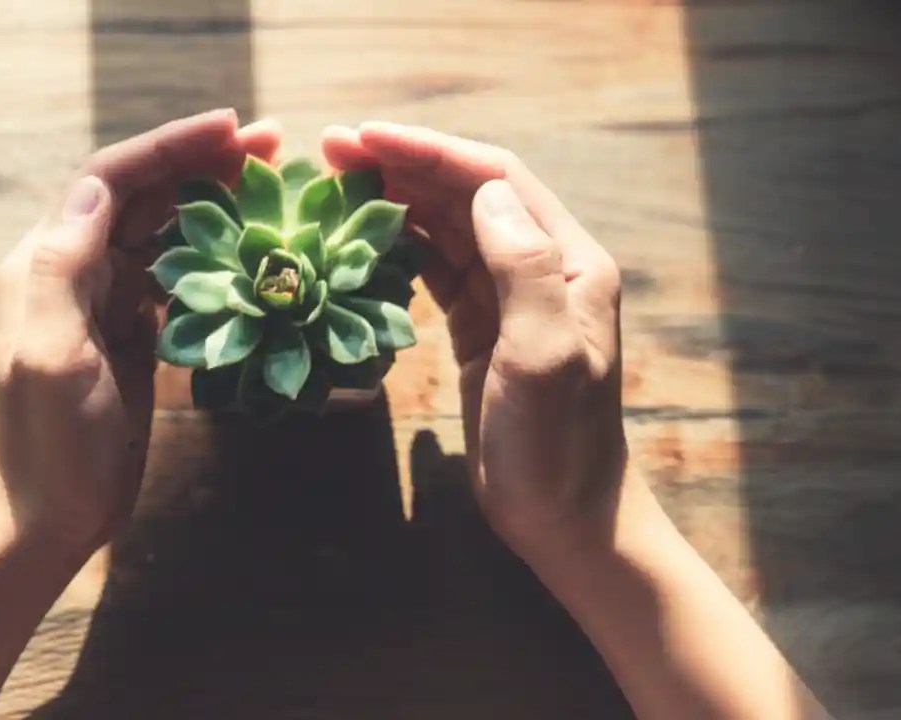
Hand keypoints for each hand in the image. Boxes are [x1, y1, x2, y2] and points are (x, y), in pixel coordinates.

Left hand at [0, 109, 280, 552]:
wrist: (50, 514)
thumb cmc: (49, 443)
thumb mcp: (49, 354)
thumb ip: (63, 266)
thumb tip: (101, 185)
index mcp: (47, 263)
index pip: (111, 179)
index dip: (170, 146)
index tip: (234, 127)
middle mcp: (73, 269)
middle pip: (142, 194)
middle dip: (203, 162)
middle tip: (274, 144)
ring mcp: (104, 301)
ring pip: (164, 229)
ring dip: (213, 200)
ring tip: (273, 182)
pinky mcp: (132, 332)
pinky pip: (176, 275)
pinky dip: (213, 253)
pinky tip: (252, 246)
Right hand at [322, 123, 626, 551]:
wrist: (564, 518)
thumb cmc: (557, 445)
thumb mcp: (544, 356)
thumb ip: (524, 269)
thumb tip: (484, 191)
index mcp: (570, 261)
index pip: (496, 180)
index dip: (431, 151)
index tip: (366, 137)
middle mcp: (544, 268)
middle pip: (467, 195)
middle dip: (403, 166)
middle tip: (330, 150)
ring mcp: (511, 299)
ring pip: (448, 229)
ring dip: (397, 200)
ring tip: (335, 183)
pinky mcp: (482, 329)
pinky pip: (438, 271)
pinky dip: (400, 248)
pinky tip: (363, 238)